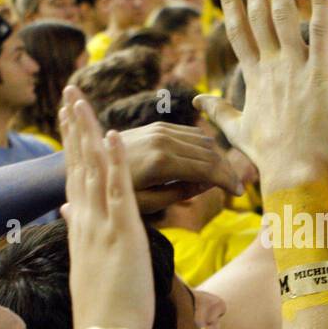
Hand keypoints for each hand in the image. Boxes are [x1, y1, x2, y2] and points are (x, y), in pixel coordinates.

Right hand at [59, 88, 153, 328]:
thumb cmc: (104, 308)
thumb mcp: (87, 263)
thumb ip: (79, 232)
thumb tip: (69, 211)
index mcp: (82, 228)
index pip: (74, 177)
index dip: (72, 146)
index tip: (69, 118)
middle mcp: (86, 221)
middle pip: (77, 165)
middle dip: (74, 127)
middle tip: (69, 92)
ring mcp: (101, 225)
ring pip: (92, 170)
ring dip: (88, 132)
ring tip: (80, 99)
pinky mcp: (120, 233)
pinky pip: (117, 190)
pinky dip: (115, 161)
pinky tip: (112, 134)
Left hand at [106, 114, 240, 212]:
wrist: (88, 163)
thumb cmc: (113, 192)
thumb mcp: (146, 202)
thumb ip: (179, 193)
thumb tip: (207, 184)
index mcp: (162, 162)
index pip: (208, 168)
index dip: (227, 181)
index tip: (238, 194)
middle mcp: (164, 141)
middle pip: (210, 152)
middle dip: (227, 170)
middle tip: (237, 188)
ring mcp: (160, 130)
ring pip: (203, 140)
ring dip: (218, 157)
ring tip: (225, 177)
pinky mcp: (157, 126)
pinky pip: (191, 134)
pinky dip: (205, 148)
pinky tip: (209, 163)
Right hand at [194, 0, 327, 189]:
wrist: (293, 170)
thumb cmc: (268, 155)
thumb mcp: (238, 130)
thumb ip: (218, 110)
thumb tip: (197, 99)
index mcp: (253, 76)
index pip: (239, 31)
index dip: (232, 3)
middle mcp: (271, 65)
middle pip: (259, 14)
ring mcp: (295, 66)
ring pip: (284, 12)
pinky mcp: (321, 72)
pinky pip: (322, 28)